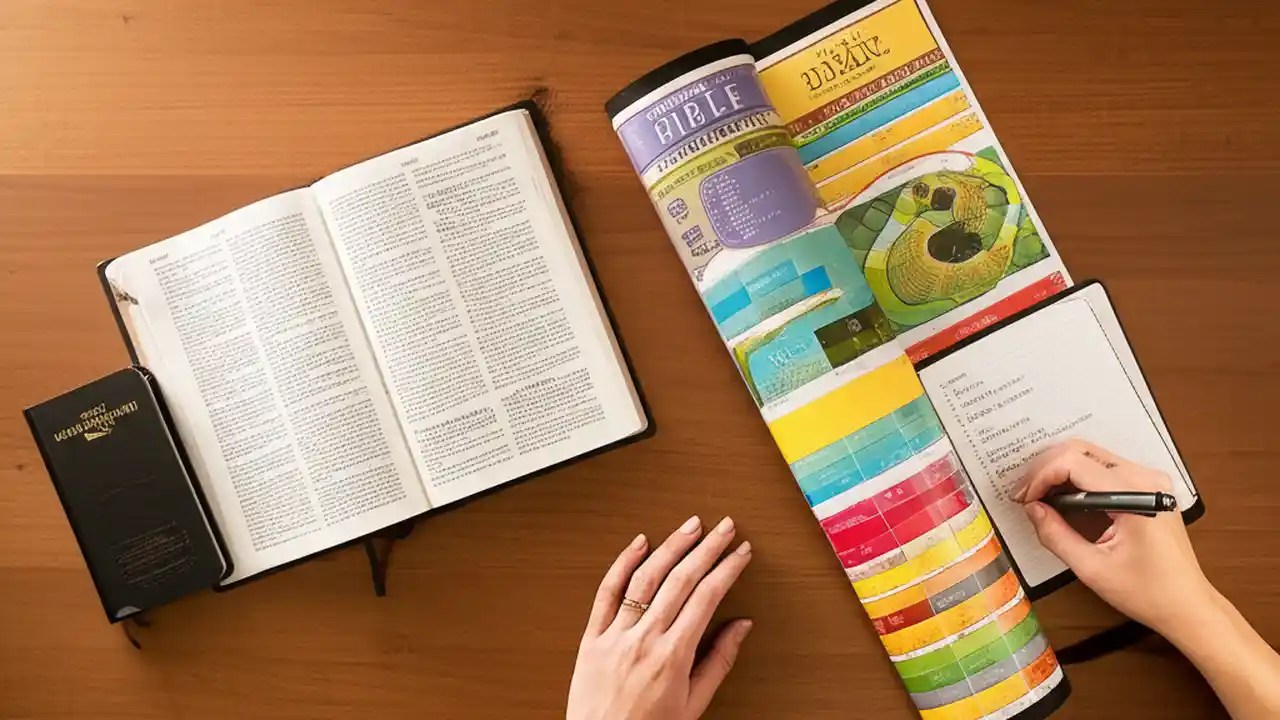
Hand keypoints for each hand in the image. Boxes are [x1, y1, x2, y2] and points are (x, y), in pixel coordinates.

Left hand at [566, 516, 753, 719]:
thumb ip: (719, 661)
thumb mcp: (693, 704)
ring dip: (670, 547)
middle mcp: (644, 640)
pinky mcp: (591, 637)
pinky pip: (606, 592)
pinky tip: (639, 543)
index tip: (741, 551)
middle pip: (681, 580)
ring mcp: (615, 635)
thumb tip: (742, 625)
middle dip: (707, 548)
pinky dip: (622, 563)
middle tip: (724, 526)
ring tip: (690, 526)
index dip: (727, 569)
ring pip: (645, 578)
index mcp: (673, 656)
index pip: (707, 597)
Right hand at [1015, 440, 1214, 634]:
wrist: (1189, 606)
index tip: (1024, 499)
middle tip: (1026, 496)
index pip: (1073, 462)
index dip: (1041, 476)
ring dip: (1060, 472)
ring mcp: (1149, 481)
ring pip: (1091, 456)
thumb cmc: (1147, 592)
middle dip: (1046, 469)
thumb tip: (1031, 508)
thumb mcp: (1091, 568)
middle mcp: (1144, 478)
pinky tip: (1064, 500)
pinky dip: (1078, 479)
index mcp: (1134, 493)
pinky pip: (1105, 470)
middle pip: (1081, 451)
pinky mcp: (1148, 488)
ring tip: (1040, 499)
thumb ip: (1055, 534)